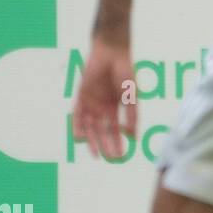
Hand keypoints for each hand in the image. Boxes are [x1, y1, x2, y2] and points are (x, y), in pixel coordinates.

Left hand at [72, 36, 137, 158]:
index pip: (115, 129)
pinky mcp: (81, 96)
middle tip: (109, 157)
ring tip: (95, 153)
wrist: (112, 54)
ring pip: (89, 126)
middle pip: (101, 130)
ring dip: (92, 140)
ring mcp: (91, 103)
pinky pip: (78, 114)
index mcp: (115, 107)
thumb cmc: (125, 72)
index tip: (120, 155)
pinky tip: (80, 137)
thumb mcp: (132, 97)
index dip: (117, 142)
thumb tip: (134, 136)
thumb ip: (132, 116)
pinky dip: (78, 126)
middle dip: (105, 144)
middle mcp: (101, 107)